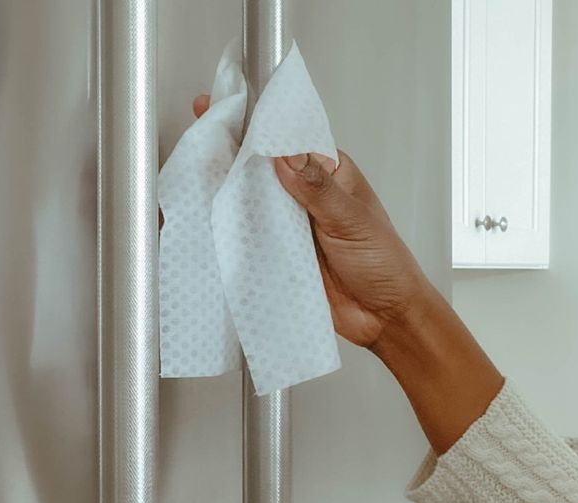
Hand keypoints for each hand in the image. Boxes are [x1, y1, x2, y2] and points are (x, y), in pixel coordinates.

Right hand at [190, 95, 501, 451]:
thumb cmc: (384, 264)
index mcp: (329, 173)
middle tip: (199, 137)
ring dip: (227, 193)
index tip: (227, 109)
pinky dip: (231, 231)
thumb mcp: (351, 220)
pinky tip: (208, 221)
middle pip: (262, 169)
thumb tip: (285, 155)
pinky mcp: (278, 255)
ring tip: (193, 175)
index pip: (289, 140)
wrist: (385, 319)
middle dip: (232, 155)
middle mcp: (305, 195)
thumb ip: (317, 189)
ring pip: (251, 202)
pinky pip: (249, 238)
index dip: (259, 125)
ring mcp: (290, 225)